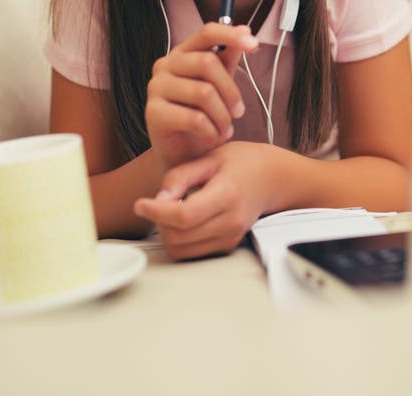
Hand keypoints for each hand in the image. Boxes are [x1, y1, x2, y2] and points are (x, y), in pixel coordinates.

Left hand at [133, 141, 274, 259]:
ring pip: (181, 250)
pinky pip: (191, 253)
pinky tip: (184, 219)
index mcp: (227, 195)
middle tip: (157, 202)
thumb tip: (157, 199)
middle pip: (179, 237)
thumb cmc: (241, 163)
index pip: (184, 216)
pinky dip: (180, 240)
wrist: (271, 179)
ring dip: (167, 233)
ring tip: (171, 210)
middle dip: (159, 222)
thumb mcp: (210, 158)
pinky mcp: (226, 247)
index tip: (140, 203)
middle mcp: (230, 222)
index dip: (156, 212)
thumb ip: (181, 177)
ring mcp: (230, 238)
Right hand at [145, 24, 257, 170]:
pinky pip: (194, 118)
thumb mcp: (219, 84)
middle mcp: (165, 65)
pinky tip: (213, 137)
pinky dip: (211, 131)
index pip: (206, 33)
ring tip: (226, 130)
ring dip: (223, 116)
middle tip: (239, 112)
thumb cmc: (202, 116)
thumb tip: (245, 30)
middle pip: (207, 63)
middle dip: (230, 90)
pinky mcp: (153, 113)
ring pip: (203, 92)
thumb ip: (228, 58)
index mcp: (182, 53)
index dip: (230, 35)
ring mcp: (155, 88)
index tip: (255, 44)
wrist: (182, 155)